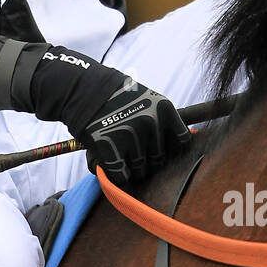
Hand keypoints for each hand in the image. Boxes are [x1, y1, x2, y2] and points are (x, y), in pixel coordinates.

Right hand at [76, 76, 191, 186]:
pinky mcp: (109, 147)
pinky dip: (117, 175)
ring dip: (131, 169)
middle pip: (160, 161)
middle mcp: (151, 122)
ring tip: (120, 154)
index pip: (182, 142)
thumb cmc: (117, 98)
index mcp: (165, 109)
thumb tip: (181, 146)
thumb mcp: (148, 100)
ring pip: (141, 172)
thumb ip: (164, 122)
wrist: (83, 89)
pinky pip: (121, 177)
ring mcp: (130, 135)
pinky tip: (111, 162)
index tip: (160, 149)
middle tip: (132, 151)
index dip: (171, 149)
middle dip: (147, 161)